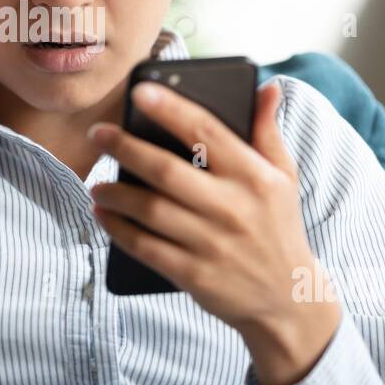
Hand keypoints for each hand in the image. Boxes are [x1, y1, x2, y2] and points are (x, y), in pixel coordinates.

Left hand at [87, 78, 342, 384]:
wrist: (289, 299)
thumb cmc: (278, 226)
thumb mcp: (284, 177)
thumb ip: (267, 131)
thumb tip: (267, 86)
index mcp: (254, 177)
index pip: (207, 132)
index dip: (171, 109)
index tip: (139, 91)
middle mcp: (233, 208)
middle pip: (167, 170)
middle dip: (125, 148)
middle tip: (98, 134)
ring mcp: (213, 244)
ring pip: (150, 210)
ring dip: (115, 193)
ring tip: (96, 183)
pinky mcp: (195, 275)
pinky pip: (146, 248)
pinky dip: (118, 230)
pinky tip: (102, 215)